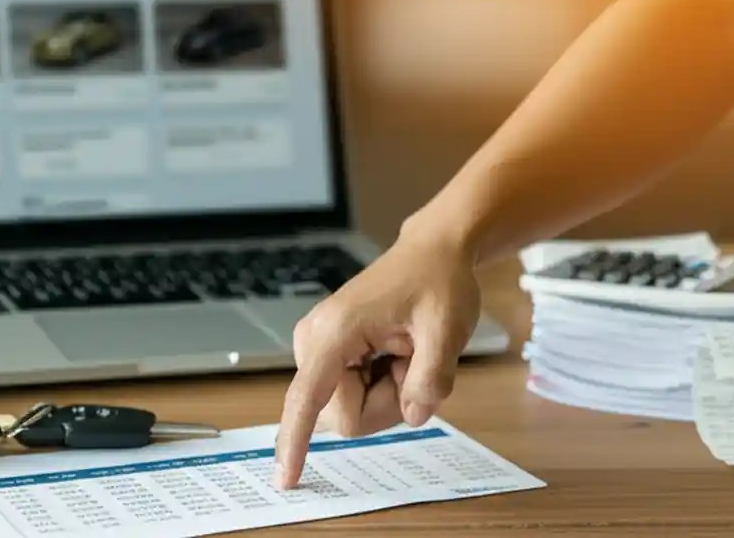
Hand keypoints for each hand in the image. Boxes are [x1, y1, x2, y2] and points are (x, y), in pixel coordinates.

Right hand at [273, 229, 480, 488]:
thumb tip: (413, 414)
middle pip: (345, 416)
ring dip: (388, 394)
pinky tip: (397, 354)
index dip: (295, 441)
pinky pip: (353, 398)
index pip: (307, 397)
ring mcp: (318, 350)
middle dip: (386, 402)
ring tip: (407, 352)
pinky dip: (383, 386)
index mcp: (335, 332)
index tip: (285, 479)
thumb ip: (431, 378)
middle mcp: (314, 342)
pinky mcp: (329, 357)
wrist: (431, 254)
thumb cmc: (437, 282)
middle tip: (414, 360)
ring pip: (351, 412)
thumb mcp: (448, 328)